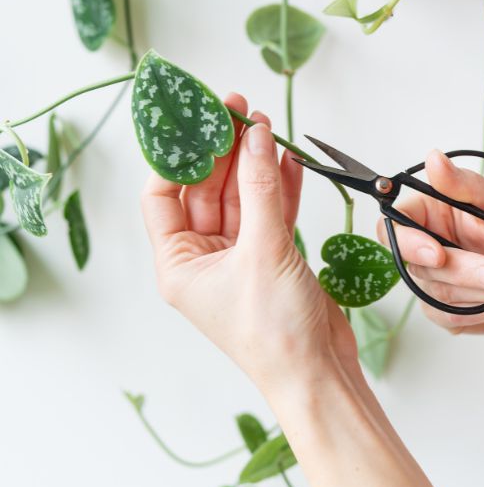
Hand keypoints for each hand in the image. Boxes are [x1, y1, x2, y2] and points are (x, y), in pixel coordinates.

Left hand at [141, 93, 358, 388]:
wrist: (318, 373)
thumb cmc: (276, 334)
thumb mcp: (264, 251)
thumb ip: (261, 190)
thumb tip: (255, 137)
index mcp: (178, 264)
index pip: (162, 195)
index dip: (179, 156)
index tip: (199, 121)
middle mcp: (203, 260)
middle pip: (205, 190)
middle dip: (223, 151)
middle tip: (239, 113)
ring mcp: (240, 259)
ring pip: (242, 199)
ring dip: (253, 165)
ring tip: (266, 126)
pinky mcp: (274, 261)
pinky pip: (271, 214)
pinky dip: (280, 188)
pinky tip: (286, 159)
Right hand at [375, 150, 483, 333]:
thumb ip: (467, 186)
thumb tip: (434, 158)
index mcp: (429, 212)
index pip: (394, 226)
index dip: (408, 242)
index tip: (439, 253)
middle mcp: (424, 246)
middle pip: (420, 266)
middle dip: (468, 272)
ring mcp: (432, 281)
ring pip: (442, 295)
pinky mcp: (445, 311)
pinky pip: (455, 318)